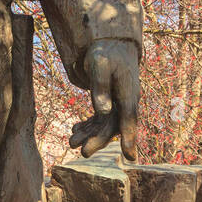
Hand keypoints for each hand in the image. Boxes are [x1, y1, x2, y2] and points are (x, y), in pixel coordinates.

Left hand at [69, 39, 139, 160]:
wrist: (110, 43)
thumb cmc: (106, 52)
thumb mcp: (100, 65)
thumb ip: (101, 87)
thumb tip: (103, 111)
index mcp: (128, 92)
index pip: (129, 118)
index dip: (130, 138)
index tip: (130, 158)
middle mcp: (127, 100)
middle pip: (114, 126)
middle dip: (99, 140)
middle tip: (82, 152)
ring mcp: (119, 102)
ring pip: (105, 124)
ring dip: (90, 134)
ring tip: (71, 142)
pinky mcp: (111, 101)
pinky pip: (100, 118)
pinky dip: (88, 125)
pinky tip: (75, 129)